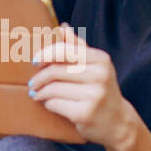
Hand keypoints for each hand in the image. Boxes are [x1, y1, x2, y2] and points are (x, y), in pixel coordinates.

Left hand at [28, 23, 136, 149]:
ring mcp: (94, 95)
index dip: (45, 55)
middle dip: (39, 78)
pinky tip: (49, 104)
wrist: (118, 123)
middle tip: (32, 84)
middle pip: (56, 71)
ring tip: (37, 94)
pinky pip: (55, 104)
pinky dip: (48, 104)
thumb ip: (78, 47)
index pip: (65, 50)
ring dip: (41, 92)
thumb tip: (63, 27)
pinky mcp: (85, 113)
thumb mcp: (95, 67)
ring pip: (53, 88)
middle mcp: (100, 76)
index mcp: (101, 60)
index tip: (35, 62)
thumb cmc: (101, 90)